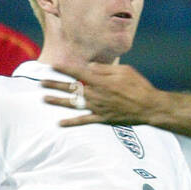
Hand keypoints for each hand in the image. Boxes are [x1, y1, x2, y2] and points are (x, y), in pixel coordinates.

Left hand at [42, 65, 163, 127]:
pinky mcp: (102, 119)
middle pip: (71, 88)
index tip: (52, 66)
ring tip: (44, 99)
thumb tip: (89, 66)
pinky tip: (60, 123)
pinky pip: (84, 121)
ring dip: (58, 101)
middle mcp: (96, 94)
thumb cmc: (139, 86)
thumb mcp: (124, 71)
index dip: (64, 69)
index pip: (78, 72)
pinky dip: (71, 123)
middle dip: (55, 84)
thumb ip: (104, 69)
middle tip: (41, 82)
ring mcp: (98, 108)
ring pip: (73, 104)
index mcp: (101, 81)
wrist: (149, 107)